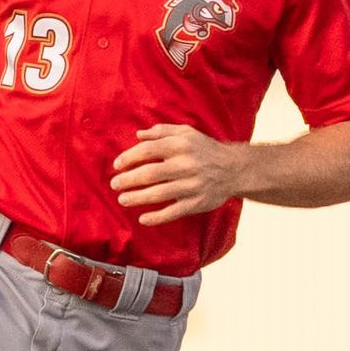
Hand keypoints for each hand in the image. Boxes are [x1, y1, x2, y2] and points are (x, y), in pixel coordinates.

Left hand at [109, 124, 243, 225]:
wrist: (234, 169)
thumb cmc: (204, 149)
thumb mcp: (186, 133)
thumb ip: (161, 131)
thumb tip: (138, 134)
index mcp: (181, 145)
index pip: (148, 150)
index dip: (129, 157)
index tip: (117, 165)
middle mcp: (186, 165)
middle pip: (150, 173)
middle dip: (128, 180)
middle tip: (114, 184)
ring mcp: (191, 186)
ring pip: (159, 194)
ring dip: (137, 198)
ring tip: (123, 199)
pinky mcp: (197, 203)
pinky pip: (173, 212)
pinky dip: (157, 217)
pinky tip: (143, 219)